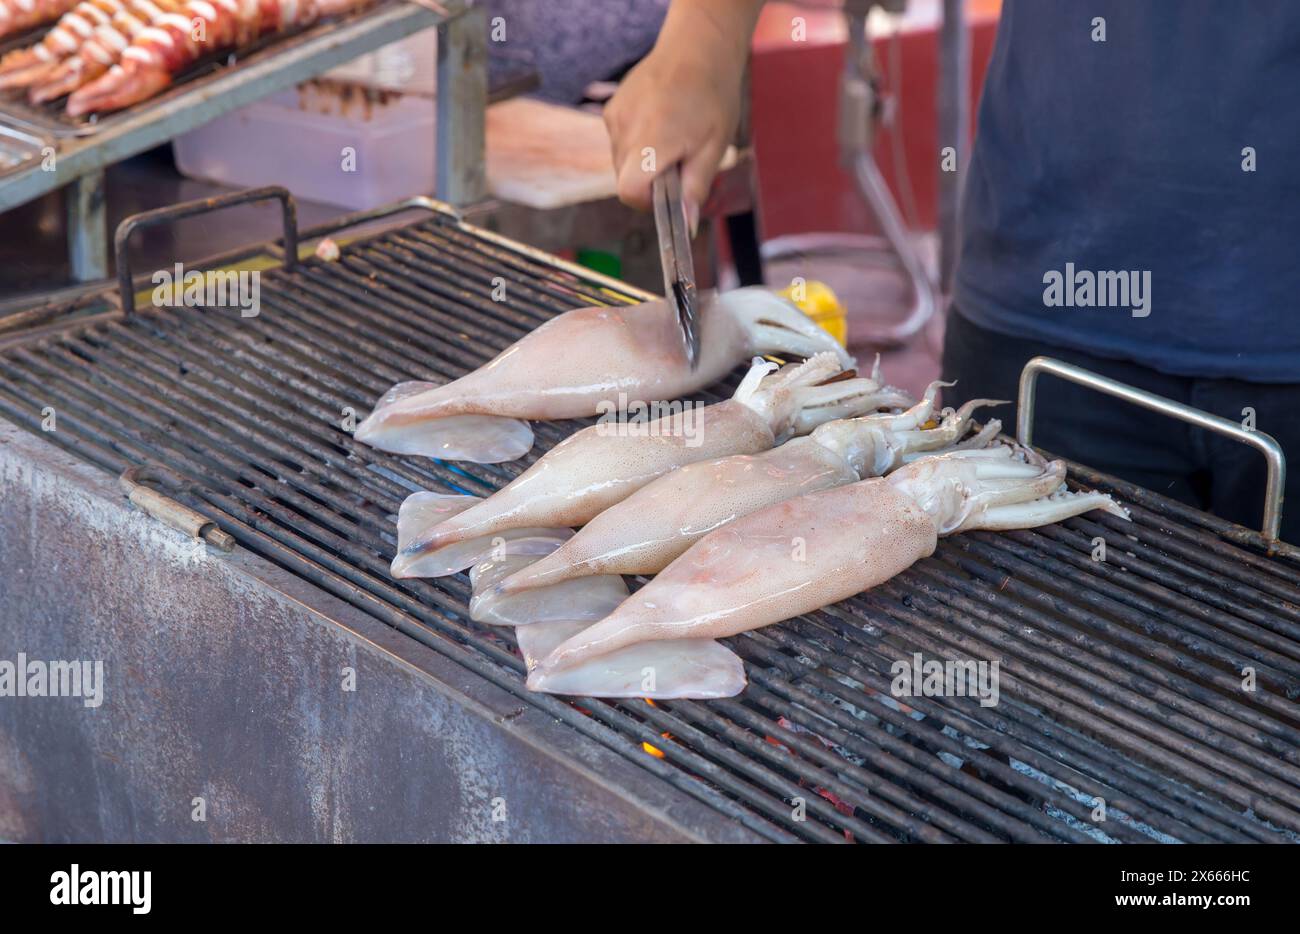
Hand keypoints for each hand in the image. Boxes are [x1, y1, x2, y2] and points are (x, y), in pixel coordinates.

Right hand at [603, 0, 761, 222]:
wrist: (696, 48)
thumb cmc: (711, 95)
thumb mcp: (713, 148)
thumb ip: (695, 188)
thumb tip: (685, 225)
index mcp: (652, 141)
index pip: (629, 192)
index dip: (648, 203)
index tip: (669, 194)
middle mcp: (625, 129)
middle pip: (625, 181)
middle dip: (651, 181)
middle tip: (681, 160)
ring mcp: (614, 118)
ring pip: (622, 163)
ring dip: (645, 162)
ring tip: (673, 137)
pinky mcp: (611, 110)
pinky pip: (620, 143)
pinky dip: (638, 144)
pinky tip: (660, 124)